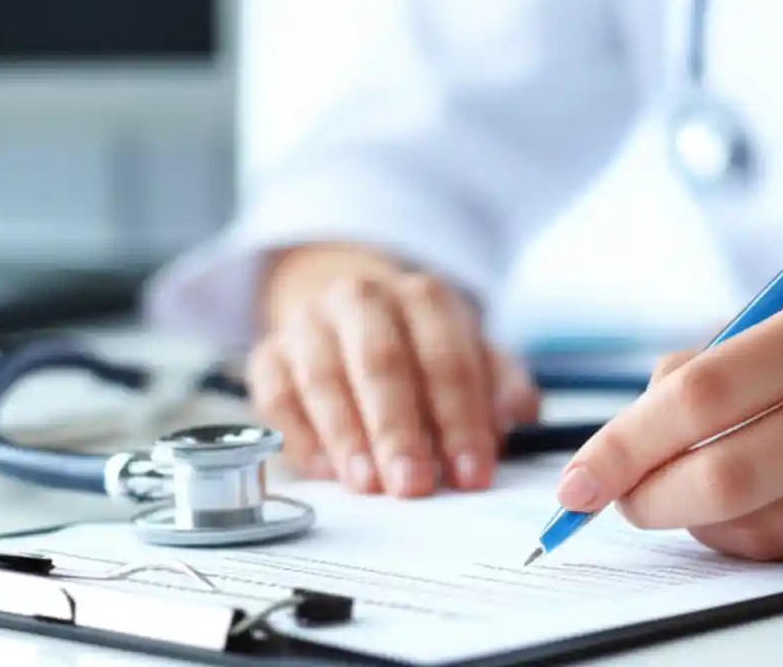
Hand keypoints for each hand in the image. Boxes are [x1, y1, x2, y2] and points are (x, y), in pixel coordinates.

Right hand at [246, 243, 539, 496]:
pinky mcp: (268, 354)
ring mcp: (309, 323)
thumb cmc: (419, 345)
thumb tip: (514, 417)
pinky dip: (300, 436)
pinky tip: (326, 472)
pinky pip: (277, 396)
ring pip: (323, 377)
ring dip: (348, 436)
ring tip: (368, 485)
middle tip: (414, 485)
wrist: (348, 309)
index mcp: (422, 297)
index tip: (472, 472)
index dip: (460, 418)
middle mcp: (361, 299)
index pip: (446, 356)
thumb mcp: (471, 353)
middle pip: (380, 361)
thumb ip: (500, 385)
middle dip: (399, 429)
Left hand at [558, 281, 782, 559]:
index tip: (580, 476)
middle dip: (646, 497)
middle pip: (726, 472)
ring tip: (673, 501)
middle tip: (614, 499)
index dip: (625, 441)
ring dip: (693, 524)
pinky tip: (735, 515)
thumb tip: (639, 414)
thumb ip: (731, 356)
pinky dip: (751, 538)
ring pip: (764, 525)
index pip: (702, 390)